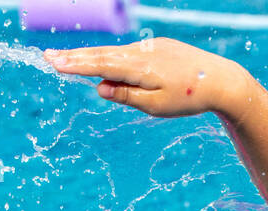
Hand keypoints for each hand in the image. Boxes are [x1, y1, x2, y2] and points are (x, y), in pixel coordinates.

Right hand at [43, 38, 250, 118]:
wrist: (222, 80)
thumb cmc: (189, 98)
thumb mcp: (157, 106)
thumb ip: (127, 96)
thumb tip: (100, 88)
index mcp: (140, 68)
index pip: (100, 65)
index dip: (75, 64)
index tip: (51, 63)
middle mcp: (142, 52)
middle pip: (102, 55)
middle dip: (74, 57)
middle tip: (46, 57)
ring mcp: (150, 47)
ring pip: (116, 53)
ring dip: (91, 57)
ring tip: (66, 59)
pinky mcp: (158, 47)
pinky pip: (131, 54)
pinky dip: (115, 59)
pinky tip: (105, 66)